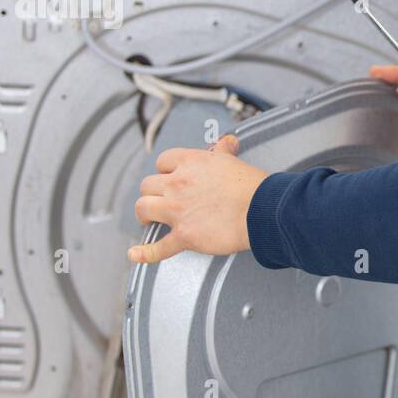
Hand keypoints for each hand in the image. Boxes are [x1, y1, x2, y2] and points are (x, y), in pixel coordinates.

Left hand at [128, 135, 268, 263]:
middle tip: (160, 199)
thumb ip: (224, 152)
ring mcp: (178, 211)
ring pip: (143, 208)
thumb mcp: (234, 161)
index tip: (171, 176)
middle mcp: (178, 184)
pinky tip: (135, 254)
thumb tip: (227, 142)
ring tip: (149, 219)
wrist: (262, 211)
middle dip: (152, 192)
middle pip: (147, 185)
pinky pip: (159, 247)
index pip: (163, 161)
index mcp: (190, 162)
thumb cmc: (253, 187)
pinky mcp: (184, 235)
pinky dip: (145, 253)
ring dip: (144, 213)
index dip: (166, 170)